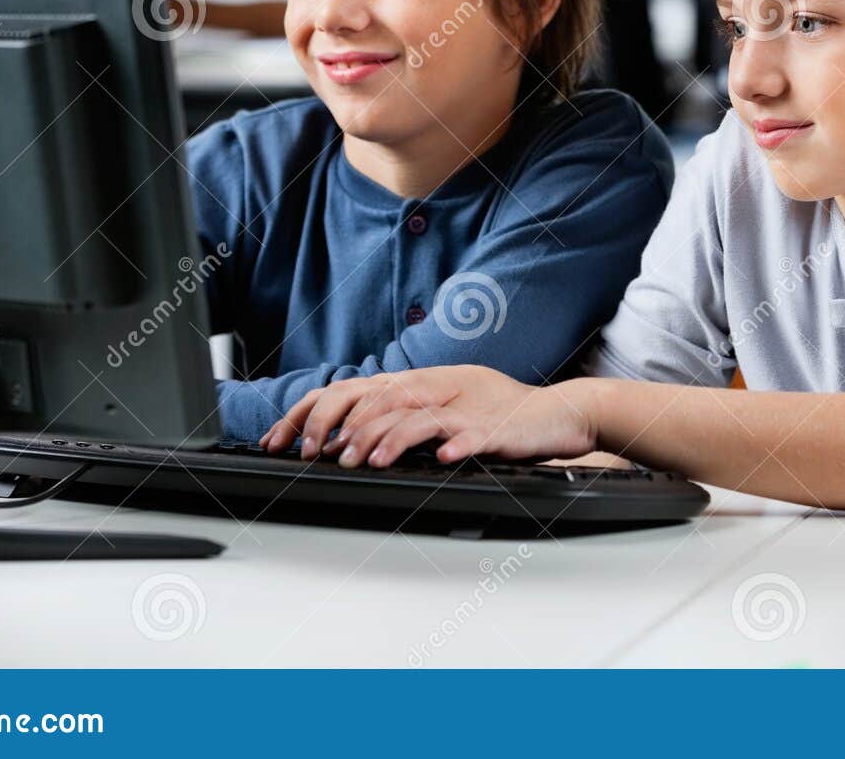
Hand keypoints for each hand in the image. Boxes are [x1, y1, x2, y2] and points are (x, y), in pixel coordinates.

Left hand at [259, 365, 599, 467]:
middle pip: (380, 400)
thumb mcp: (445, 412)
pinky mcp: (496, 428)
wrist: (559, 414)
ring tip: (365, 460)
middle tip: (317, 453)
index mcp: (423, 384)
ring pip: (419, 417)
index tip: (285, 440)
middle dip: (343, 427)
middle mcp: (440, 389)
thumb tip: (350, 440)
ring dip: (387, 439)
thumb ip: (402, 420)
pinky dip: (454, 446)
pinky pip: (471, 436)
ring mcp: (468, 407)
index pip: (358, 390)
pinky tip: (440, 459)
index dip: (318, 411)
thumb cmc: (502, 418)